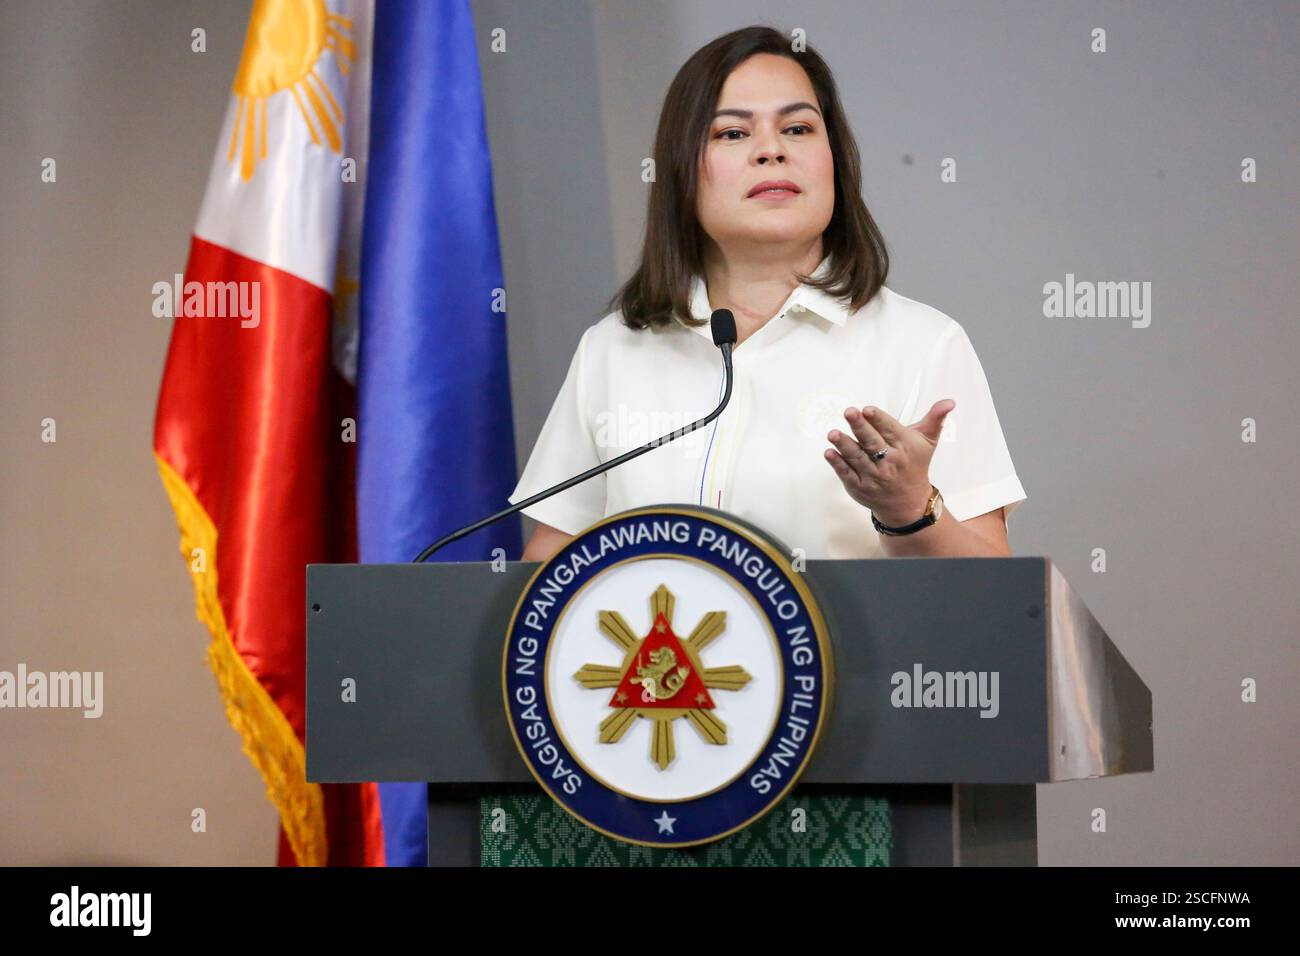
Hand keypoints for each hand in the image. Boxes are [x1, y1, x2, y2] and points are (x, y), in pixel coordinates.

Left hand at [824, 400, 954, 524]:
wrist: (909, 503)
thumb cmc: (914, 466)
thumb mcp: (927, 442)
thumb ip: (935, 419)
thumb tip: (948, 402)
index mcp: (904, 447)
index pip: (890, 430)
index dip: (878, 419)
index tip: (868, 409)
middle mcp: (889, 462)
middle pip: (872, 442)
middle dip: (860, 426)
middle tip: (849, 413)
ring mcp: (873, 476)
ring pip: (857, 457)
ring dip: (844, 444)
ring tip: (833, 433)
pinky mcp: (859, 487)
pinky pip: (847, 474)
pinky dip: (838, 464)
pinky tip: (829, 453)